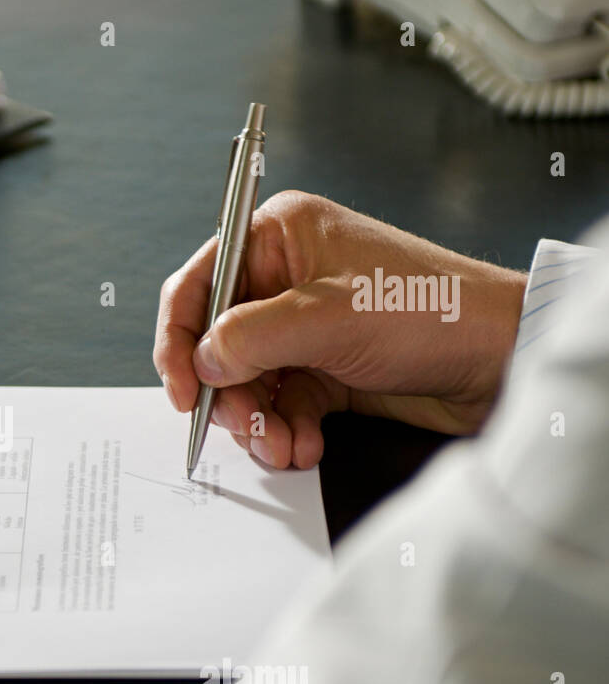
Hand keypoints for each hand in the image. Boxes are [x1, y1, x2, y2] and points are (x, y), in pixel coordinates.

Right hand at [153, 190, 527, 468]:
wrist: (503, 360)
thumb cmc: (434, 311)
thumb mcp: (327, 320)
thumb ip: (249, 338)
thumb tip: (201, 361)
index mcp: (279, 237)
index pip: (199, 284)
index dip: (180, 338)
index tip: (182, 389)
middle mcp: (286, 278)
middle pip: (217, 342)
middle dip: (227, 394)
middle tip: (243, 425)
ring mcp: (305, 326)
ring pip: (246, 382)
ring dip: (257, 422)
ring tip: (281, 445)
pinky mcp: (325, 368)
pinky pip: (280, 404)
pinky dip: (285, 430)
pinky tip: (305, 445)